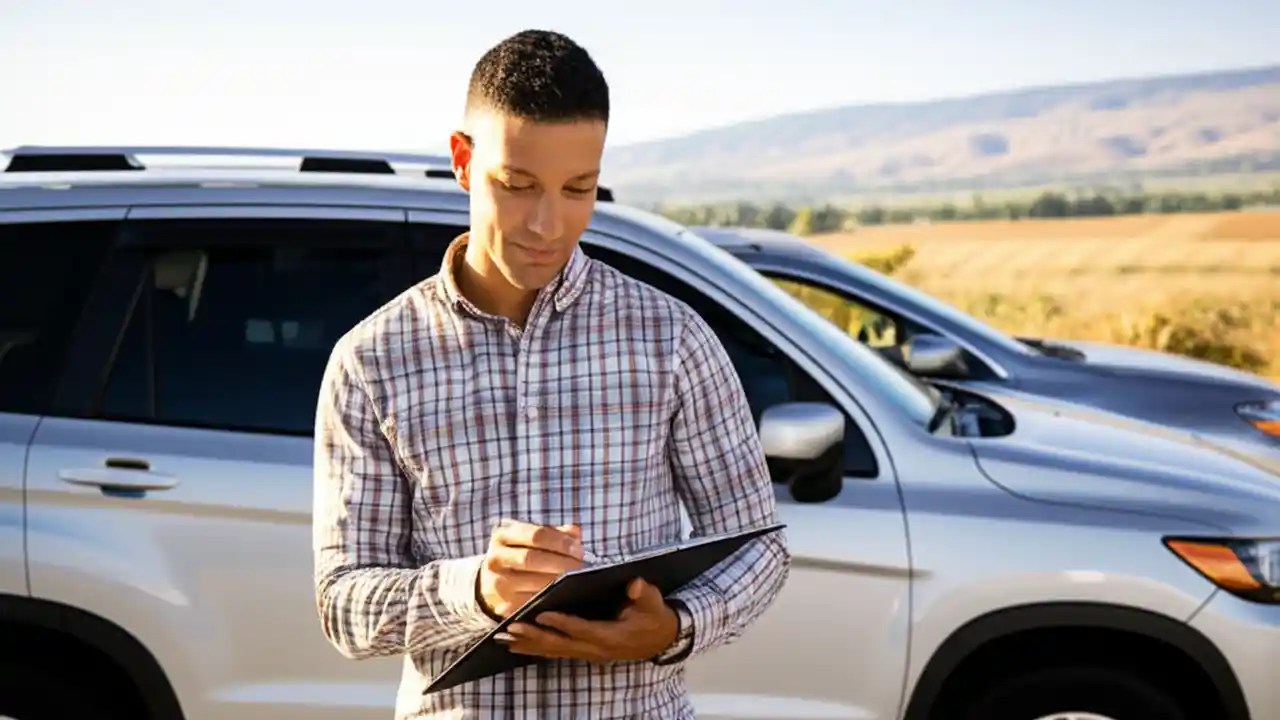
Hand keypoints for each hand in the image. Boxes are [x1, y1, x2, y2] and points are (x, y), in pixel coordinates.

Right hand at [478, 520, 584, 618]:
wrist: (491, 584)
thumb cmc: (519, 557)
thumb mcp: (529, 540)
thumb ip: (553, 534)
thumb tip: (575, 533)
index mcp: (503, 536)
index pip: (536, 535)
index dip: (561, 541)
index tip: (579, 549)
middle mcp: (496, 559)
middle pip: (532, 558)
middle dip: (562, 563)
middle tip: (582, 567)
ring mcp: (497, 584)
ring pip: (533, 583)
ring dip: (560, 583)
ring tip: (577, 581)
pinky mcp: (504, 607)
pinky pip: (533, 603)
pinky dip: (551, 599)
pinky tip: (564, 596)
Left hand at [499, 577, 678, 662]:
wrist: (660, 639)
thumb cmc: (653, 616)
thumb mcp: (653, 603)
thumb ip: (644, 594)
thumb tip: (635, 585)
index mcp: (611, 636)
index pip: (583, 629)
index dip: (563, 622)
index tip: (542, 613)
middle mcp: (596, 649)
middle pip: (561, 644)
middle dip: (535, 636)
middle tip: (511, 628)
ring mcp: (589, 653)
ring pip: (554, 651)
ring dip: (529, 644)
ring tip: (504, 637)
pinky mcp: (584, 652)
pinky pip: (556, 652)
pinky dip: (536, 648)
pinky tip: (517, 644)